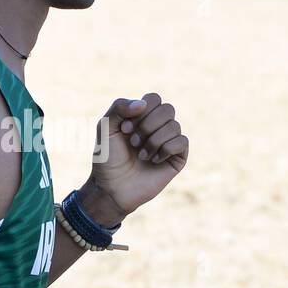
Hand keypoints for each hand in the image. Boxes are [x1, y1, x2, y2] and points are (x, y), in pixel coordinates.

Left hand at [90, 93, 188, 214]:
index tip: (125, 129)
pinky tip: (154, 161)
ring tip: (141, 155)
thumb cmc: (108, 158)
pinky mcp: (178, 157)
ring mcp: (169, 141)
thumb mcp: (105, 128)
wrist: (113, 188)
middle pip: (168, 109)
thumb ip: (119, 107)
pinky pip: (182, 142)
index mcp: (143, 116)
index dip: (141, 111)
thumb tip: (143, 104)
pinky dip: (165, 150)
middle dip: (148, 126)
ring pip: (175, 126)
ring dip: (153, 141)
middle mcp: (158, 126)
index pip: (154, 99)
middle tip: (133, 142)